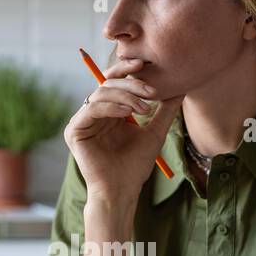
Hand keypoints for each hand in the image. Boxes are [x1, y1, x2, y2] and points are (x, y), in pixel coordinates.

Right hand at [66, 57, 183, 204]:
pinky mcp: (73, 130)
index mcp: (109, 111)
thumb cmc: (135, 166)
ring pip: (101, 94)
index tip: (146, 65)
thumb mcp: (155, 132)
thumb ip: (164, 110)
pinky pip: (91, 109)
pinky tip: (128, 113)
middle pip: (108, 84)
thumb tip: (181, 88)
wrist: (122, 191)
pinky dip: (110, 107)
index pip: (115, 81)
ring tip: (145, 109)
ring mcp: (82, 121)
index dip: (128, 69)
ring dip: (126, 97)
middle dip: (132, 84)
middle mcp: (93, 113)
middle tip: (152, 92)